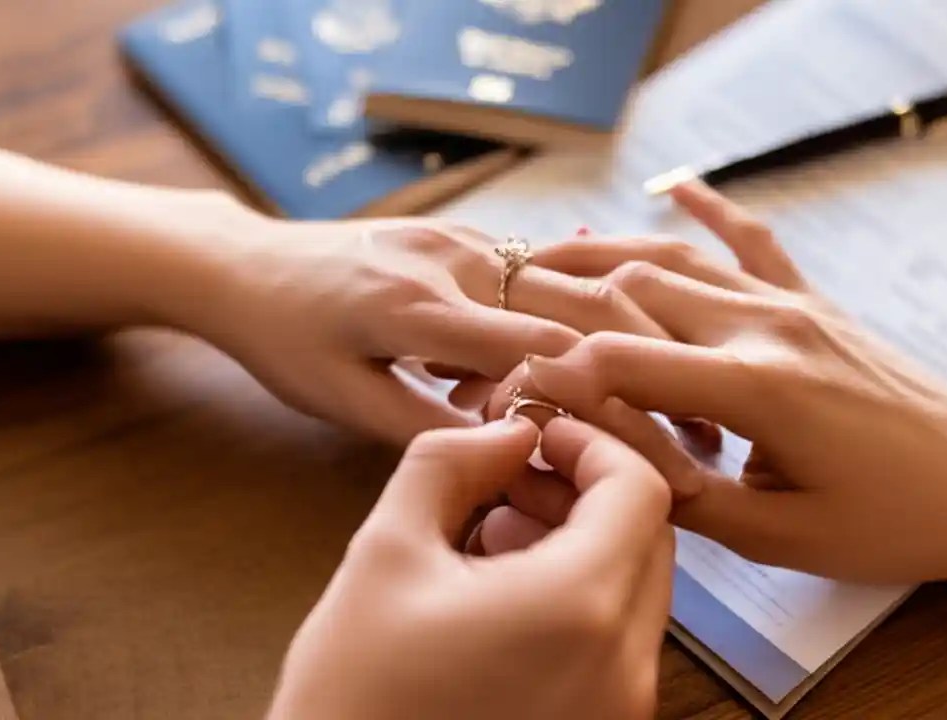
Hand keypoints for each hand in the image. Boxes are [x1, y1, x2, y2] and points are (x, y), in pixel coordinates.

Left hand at [176, 212, 671, 443]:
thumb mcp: (338, 400)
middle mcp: (456, 261)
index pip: (543, 347)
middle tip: (700, 426)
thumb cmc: (283, 341)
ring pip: (577, 278)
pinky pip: (549, 266)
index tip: (655, 451)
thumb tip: (512, 454)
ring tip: (683, 390)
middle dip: (649, 364)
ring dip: (634, 333)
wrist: (245, 265)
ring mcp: (467, 239)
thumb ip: (425, 426)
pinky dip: (596, 306)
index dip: (606, 400)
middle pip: (581, 303)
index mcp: (419, 307)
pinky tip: (631, 345)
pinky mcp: (470, 238)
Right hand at [266, 417, 673, 719]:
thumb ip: (451, 464)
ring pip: (634, 590)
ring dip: (582, 545)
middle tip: (514, 482)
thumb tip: (508, 431)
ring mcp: (620, 711)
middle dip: (587, 493)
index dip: (592, 445)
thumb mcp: (385, 552)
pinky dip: (580, 601)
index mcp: (578, 608)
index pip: (639, 490)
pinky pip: (617, 645)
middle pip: (649, 539)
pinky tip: (502, 599)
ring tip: (495, 537)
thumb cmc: (353, 693)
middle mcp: (623, 666)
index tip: (538, 435)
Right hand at [487, 182, 946, 583]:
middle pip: (632, 291)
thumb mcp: (778, 536)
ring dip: (604, 258)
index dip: (552, 371)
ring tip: (540, 261)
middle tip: (504, 330)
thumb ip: (680, 493)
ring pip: (674, 258)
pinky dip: (707, 208)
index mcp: (756, 389)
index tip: (505, 388)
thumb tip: (600, 455)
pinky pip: (750, 239)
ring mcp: (790, 304)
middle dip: (558, 309)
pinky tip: (671, 185)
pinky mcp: (811, 301)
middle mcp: (766, 326)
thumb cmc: (892, 521)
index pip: (621, 359)